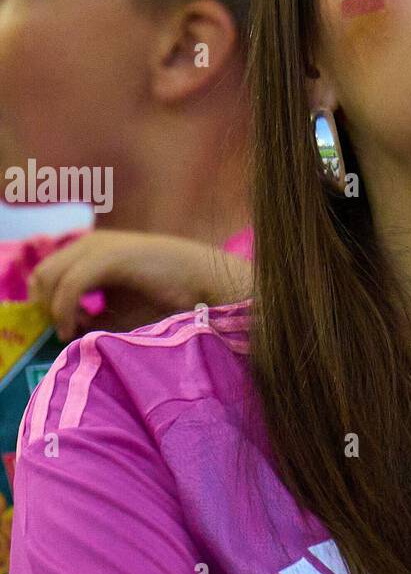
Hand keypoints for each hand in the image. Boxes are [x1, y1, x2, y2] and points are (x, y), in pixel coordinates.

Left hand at [27, 230, 252, 339]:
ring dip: (54, 310)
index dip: (48, 303)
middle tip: (67, 330)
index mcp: (92, 249)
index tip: (67, 327)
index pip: (47, 273)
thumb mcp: (120, 310)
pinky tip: (76, 328)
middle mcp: (90, 242)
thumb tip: (66, 328)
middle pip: (41, 275)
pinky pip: (69, 285)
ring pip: (49, 278)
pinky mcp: (108, 257)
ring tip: (74, 331)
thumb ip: (91, 316)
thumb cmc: (170, 298)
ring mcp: (98, 246)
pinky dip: (65, 310)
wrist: (206, 284)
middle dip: (46, 306)